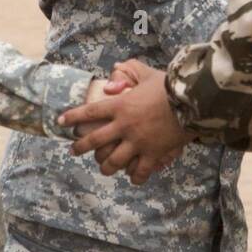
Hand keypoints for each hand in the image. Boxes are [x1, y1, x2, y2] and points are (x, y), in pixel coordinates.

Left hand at [59, 65, 190, 183]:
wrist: (191, 100)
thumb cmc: (170, 85)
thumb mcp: (147, 74)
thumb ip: (128, 73)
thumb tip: (111, 79)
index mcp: (120, 105)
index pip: (89, 112)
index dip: (72, 117)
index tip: (61, 122)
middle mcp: (124, 126)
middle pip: (94, 141)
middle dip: (80, 147)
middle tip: (74, 151)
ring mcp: (137, 142)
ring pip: (113, 162)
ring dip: (105, 167)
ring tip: (104, 168)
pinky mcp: (152, 153)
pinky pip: (140, 171)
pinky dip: (135, 177)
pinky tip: (134, 178)